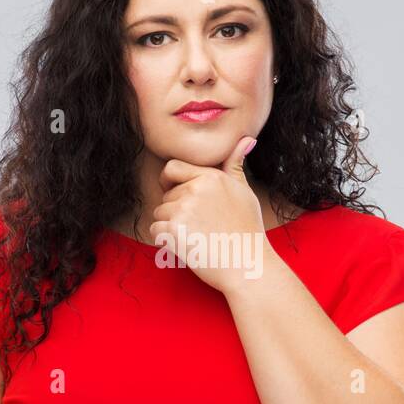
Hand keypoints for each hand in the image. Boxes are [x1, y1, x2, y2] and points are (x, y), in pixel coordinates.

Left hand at [149, 136, 268, 293]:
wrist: (247, 264)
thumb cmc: (248, 230)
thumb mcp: (245, 191)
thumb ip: (235, 165)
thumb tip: (246, 139)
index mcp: (211, 176)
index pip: (172, 167)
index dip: (169, 182)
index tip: (177, 195)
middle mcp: (195, 188)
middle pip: (165, 195)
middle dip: (175, 210)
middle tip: (199, 226)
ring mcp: (182, 209)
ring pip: (159, 213)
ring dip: (170, 226)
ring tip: (195, 236)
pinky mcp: (173, 230)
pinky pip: (155, 230)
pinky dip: (165, 241)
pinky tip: (187, 246)